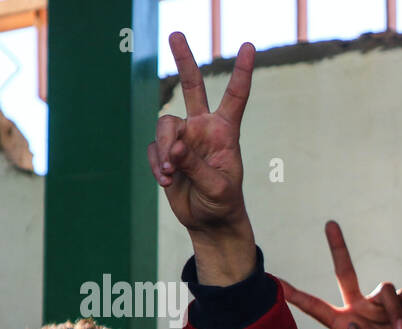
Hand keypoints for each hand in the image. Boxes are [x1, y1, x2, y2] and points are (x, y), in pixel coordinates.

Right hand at [148, 33, 253, 236]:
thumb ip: (196, 165)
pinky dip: (157, 165)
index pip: (235, 97)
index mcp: (225, 132)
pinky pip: (154, 149)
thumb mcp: (217, 187)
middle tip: (176, 34)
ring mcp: (183, 138)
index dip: (241, 72)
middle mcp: (203, 128)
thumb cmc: (222, 202)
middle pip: (193, 87)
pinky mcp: (165, 152)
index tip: (248, 46)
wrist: (209, 221)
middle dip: (184, 61)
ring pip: (165, 126)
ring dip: (165, 150)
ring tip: (171, 173)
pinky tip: (166, 181)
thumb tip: (173, 147)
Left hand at [281, 221, 401, 328]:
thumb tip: (352, 327)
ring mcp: (379, 307)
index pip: (315, 307)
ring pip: (384, 289)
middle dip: (339, 249)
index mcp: (343, 324)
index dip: (296, 295)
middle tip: (330, 223)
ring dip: (395, 311)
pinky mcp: (400, 307)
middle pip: (346, 273)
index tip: (275, 281)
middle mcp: (358, 310)